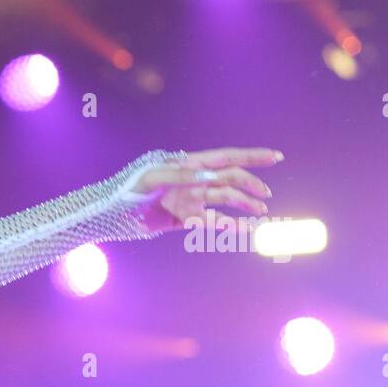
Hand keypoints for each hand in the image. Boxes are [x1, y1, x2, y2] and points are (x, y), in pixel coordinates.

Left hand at [129, 146, 282, 233]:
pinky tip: (244, 229)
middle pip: (230, 180)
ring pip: (225, 201)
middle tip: (266, 195)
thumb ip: (180, 173)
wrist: (111, 214)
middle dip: (251, 185)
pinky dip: (229, 226)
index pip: (227, 157)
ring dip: (244, 205)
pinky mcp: (184, 219)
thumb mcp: (152, 176)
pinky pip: (211, 222)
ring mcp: (190, 200)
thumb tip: (210, 175)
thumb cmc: (129, 188)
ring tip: (262, 213)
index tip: (276, 157)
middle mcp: (194, 181)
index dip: (252, 157)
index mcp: (189, 164)